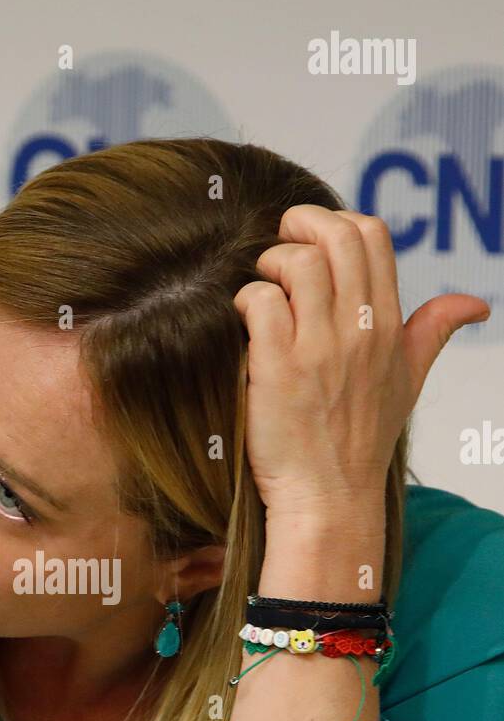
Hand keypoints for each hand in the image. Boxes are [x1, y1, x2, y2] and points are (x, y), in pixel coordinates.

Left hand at [233, 204, 490, 518]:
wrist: (329, 497)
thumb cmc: (361, 441)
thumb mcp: (408, 381)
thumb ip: (434, 331)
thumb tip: (475, 305)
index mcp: (389, 324)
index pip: (372, 235)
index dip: (334, 223)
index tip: (310, 245)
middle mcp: (361, 329)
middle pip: (337, 235)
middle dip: (298, 227)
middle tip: (278, 252)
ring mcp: (320, 348)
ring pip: (297, 262)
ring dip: (269, 265)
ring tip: (262, 292)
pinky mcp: (279, 368)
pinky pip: (261, 302)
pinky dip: (247, 301)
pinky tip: (246, 324)